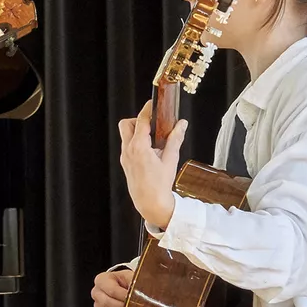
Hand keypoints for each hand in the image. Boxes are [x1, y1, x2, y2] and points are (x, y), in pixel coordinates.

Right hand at [93, 265, 133, 306]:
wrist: (127, 289)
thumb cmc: (130, 283)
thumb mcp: (133, 277)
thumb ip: (136, 283)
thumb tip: (145, 295)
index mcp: (102, 280)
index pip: (111, 290)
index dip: (125, 296)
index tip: (137, 299)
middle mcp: (97, 293)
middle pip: (106, 304)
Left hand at [117, 100, 185, 229]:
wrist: (150, 203)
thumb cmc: (160, 183)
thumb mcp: (171, 159)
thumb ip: (175, 139)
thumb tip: (182, 124)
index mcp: (139, 147)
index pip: (140, 121)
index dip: (147, 110)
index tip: (152, 103)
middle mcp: (128, 150)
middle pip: (126, 124)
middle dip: (137, 120)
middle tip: (153, 123)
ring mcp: (124, 157)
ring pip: (126, 135)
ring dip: (137, 131)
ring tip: (154, 138)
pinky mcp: (125, 163)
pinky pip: (128, 146)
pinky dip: (137, 142)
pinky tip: (150, 149)